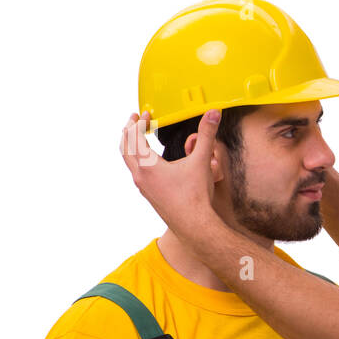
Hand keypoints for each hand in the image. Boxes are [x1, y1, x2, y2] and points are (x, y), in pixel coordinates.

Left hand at [120, 109, 220, 233]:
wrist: (194, 226)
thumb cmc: (196, 196)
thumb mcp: (202, 161)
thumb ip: (207, 135)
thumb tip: (213, 113)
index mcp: (148, 165)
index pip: (135, 136)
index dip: (139, 122)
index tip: (145, 114)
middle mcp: (140, 175)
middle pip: (125, 147)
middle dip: (128, 131)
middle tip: (134, 120)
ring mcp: (143, 186)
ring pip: (128, 161)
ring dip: (130, 145)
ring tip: (137, 137)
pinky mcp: (149, 194)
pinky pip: (135, 172)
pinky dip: (136, 159)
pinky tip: (148, 161)